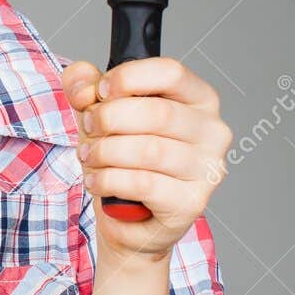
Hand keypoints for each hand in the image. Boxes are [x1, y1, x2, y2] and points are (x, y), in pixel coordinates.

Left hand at [61, 55, 231, 259]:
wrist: (130, 220)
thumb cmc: (123, 161)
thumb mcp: (99, 115)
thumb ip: (85, 87)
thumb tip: (82, 84)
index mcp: (199, 99)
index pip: (171, 73)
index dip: (129, 78)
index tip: (102, 92)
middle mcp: (213, 132)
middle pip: (158, 113)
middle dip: (110, 119)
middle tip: (89, 128)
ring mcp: (206, 169)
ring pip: (149, 150)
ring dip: (105, 152)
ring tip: (89, 157)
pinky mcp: (190, 202)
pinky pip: (143, 184)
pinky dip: (109, 180)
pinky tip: (96, 182)